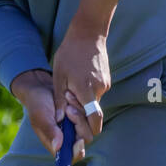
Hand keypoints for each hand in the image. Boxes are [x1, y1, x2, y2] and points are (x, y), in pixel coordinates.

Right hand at [9, 68, 83, 162]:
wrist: (41, 87)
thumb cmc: (37, 104)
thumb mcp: (40, 116)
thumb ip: (49, 130)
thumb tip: (57, 147)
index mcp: (56, 144)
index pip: (70, 156)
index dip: (77, 152)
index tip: (79, 141)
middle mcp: (68, 138)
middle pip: (84, 139)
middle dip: (79, 124)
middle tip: (68, 109)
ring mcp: (75, 127)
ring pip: (89, 125)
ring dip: (80, 112)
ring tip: (67, 99)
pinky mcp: (81, 117)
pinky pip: (89, 114)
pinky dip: (82, 105)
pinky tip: (70, 96)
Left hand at [52, 16, 110, 155]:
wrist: (89, 32)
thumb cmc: (70, 52)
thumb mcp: (59, 76)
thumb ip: (59, 100)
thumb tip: (59, 120)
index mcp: (87, 89)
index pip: (94, 120)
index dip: (88, 130)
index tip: (76, 133)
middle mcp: (100, 89)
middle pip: (93, 114)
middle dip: (80, 116)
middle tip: (66, 105)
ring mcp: (106, 84)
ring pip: (93, 103)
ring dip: (82, 103)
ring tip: (69, 89)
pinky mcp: (107, 80)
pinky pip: (96, 94)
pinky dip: (87, 94)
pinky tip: (77, 82)